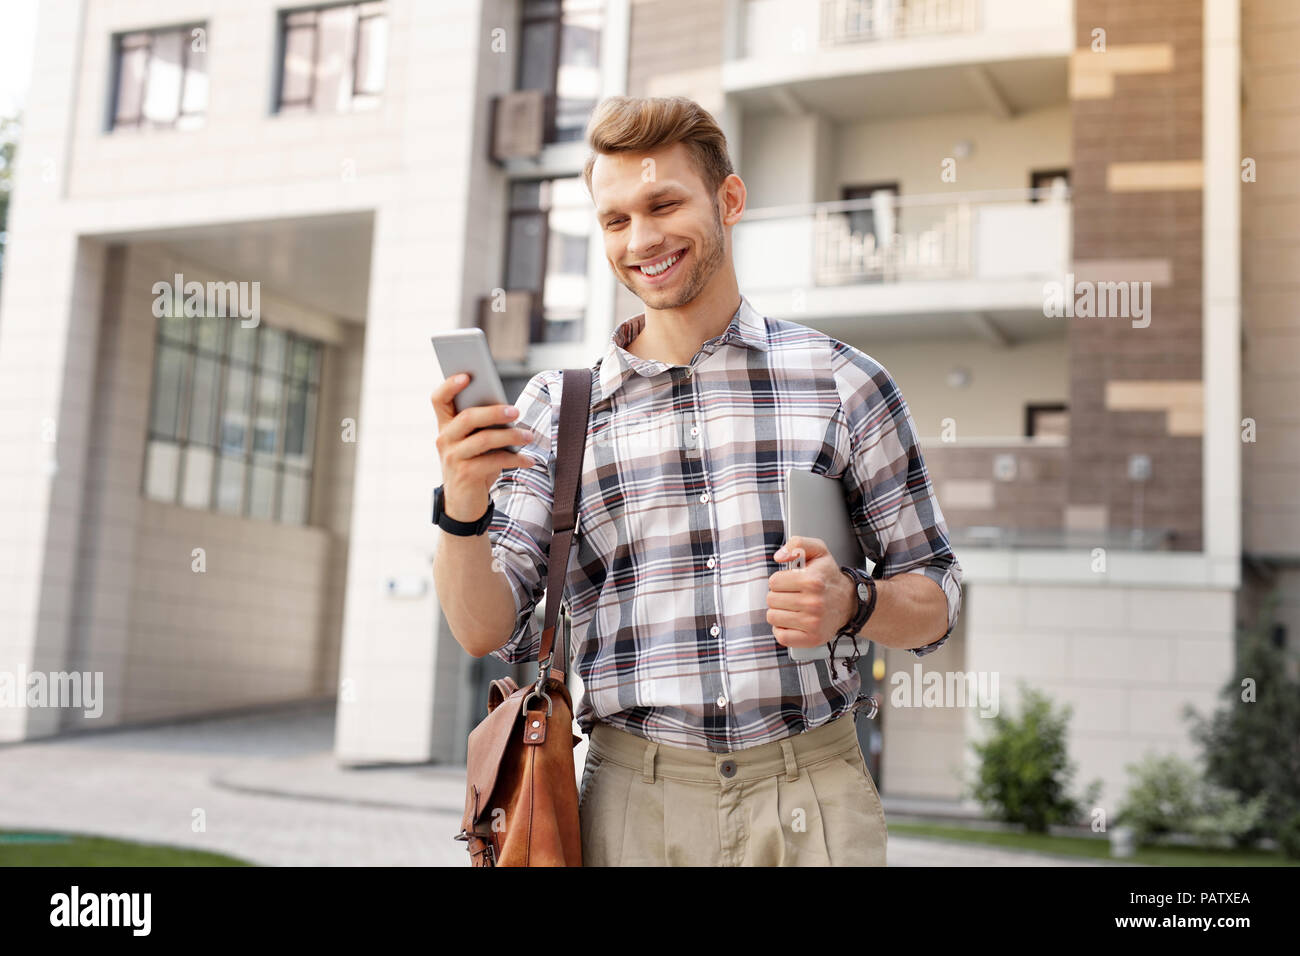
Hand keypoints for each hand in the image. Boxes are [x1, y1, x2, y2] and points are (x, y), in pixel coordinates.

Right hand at [431, 373, 533, 520]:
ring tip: (530, 435)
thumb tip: (508, 409)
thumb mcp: (475, 443)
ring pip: (484, 439)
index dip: (449, 385)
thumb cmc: (474, 464)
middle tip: (516, 411)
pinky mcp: (466, 475)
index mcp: (445, 425)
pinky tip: (529, 459)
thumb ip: (483, 425)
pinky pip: (494, 461)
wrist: (463, 503)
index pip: (438, 399)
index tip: (467, 376)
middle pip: (467, 417)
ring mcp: (453, 457)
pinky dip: (516, 459)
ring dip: (511, 436)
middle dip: (494, 411)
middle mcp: (444, 439)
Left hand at [766, 536, 855, 648]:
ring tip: (793, 608)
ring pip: (773, 617)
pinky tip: (793, 621)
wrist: (850, 602)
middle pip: (771, 600)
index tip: (790, 582)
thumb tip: (779, 557)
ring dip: (780, 612)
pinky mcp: (812, 638)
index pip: (774, 582)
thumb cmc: (829, 577)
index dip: (780, 581)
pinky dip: (783, 629)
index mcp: (812, 580)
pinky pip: (781, 636)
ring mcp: (813, 623)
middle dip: (779, 596)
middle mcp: (813, 603)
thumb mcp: (818, 551)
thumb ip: (797, 543)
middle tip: (793, 595)